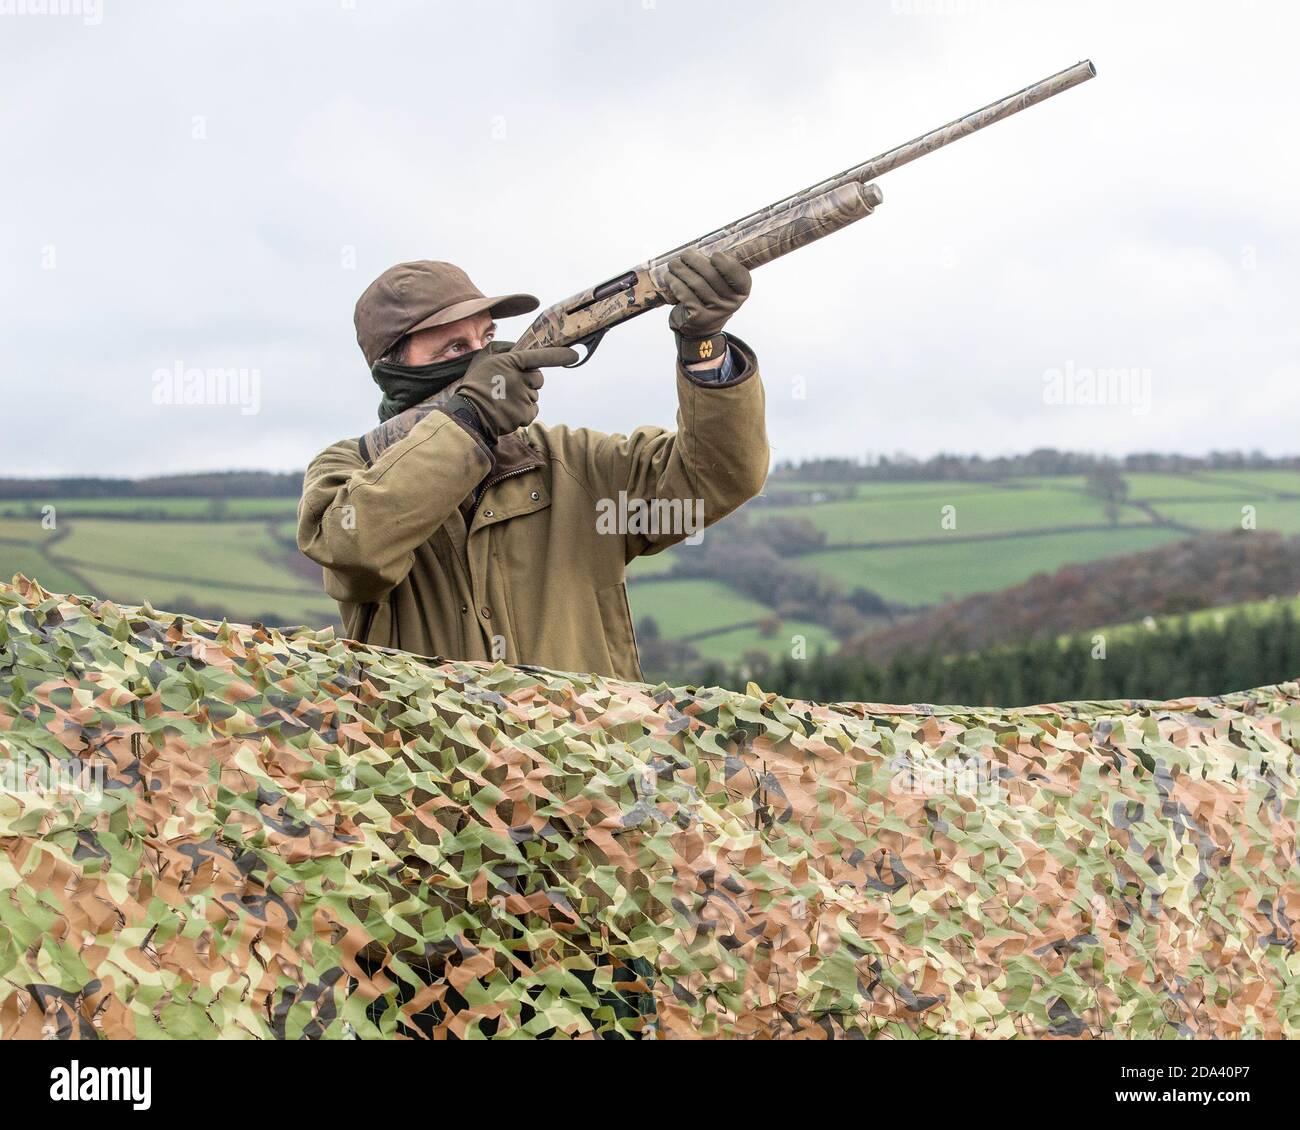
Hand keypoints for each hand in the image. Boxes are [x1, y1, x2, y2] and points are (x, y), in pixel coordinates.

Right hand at [448, 344, 577, 440]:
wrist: (468, 413)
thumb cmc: (475, 384)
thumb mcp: (483, 358)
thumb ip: (502, 348)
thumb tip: (518, 345)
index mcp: (510, 362)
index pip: (539, 356)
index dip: (558, 355)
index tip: (574, 355)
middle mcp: (519, 378)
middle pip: (539, 378)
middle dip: (530, 381)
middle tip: (511, 386)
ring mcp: (523, 397)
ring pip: (535, 395)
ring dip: (525, 396)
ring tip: (505, 400)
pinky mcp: (524, 414)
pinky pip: (533, 409)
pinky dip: (524, 411)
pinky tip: (509, 410)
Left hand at [665, 248, 751, 342]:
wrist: (701, 330)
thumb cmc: (711, 300)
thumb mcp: (723, 287)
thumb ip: (719, 270)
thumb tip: (700, 250)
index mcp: (741, 292)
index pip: (738, 274)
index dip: (726, 263)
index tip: (714, 255)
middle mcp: (731, 303)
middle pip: (712, 275)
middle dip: (695, 260)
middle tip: (685, 254)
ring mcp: (715, 311)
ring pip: (696, 283)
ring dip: (681, 270)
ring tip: (673, 264)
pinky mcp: (699, 317)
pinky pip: (685, 294)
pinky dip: (675, 283)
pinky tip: (670, 277)